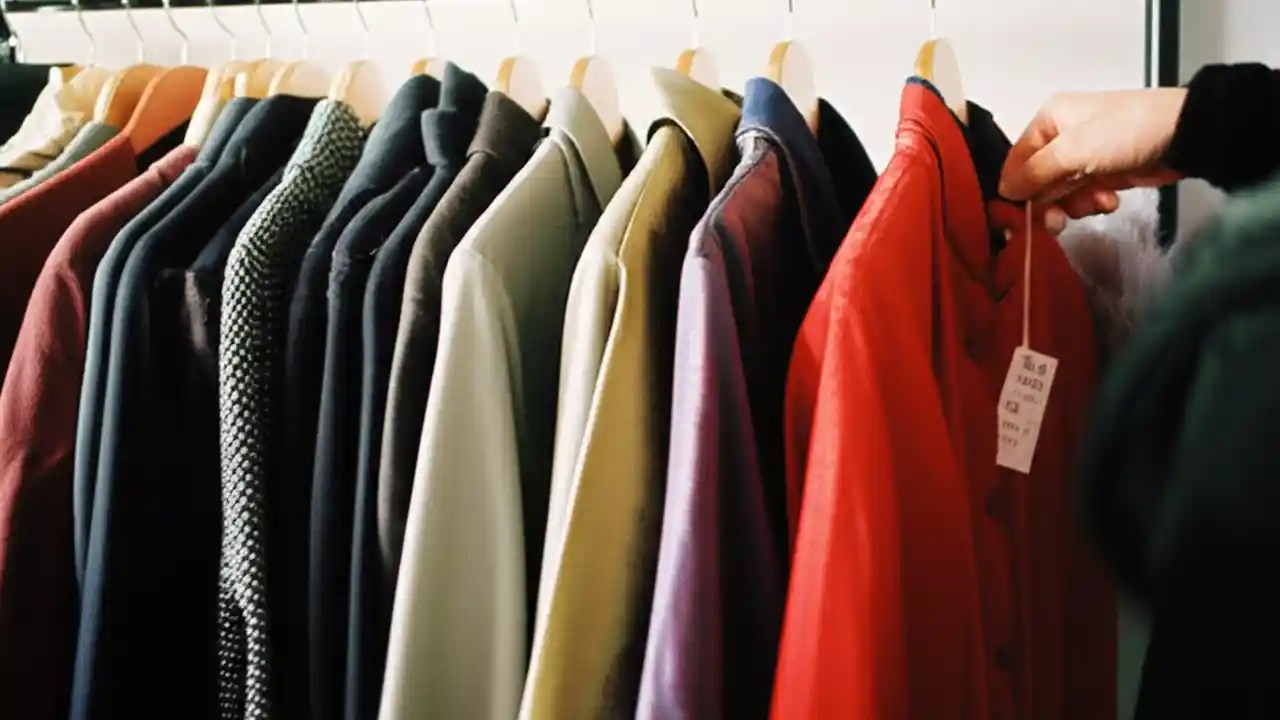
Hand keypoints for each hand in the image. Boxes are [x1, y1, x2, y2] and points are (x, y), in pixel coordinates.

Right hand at [999, 88, 1187, 232]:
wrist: (1185, 135)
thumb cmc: (1123, 134)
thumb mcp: (1072, 151)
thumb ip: (1033, 174)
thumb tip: (1005, 191)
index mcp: (1048, 120)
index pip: (1016, 160)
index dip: (1017, 189)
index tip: (1022, 214)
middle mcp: (1062, 136)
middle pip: (1038, 180)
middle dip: (1049, 202)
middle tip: (1057, 222)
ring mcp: (1085, 155)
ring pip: (1061, 192)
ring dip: (1074, 205)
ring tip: (1097, 202)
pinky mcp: (1105, 172)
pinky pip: (1085, 195)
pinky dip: (1094, 202)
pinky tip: (1110, 199)